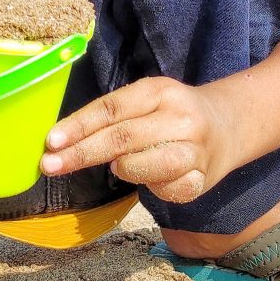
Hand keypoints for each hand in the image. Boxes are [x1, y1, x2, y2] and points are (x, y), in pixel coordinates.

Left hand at [40, 77, 235, 202]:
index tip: (51, 141)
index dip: (78, 125)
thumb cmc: (173, 114)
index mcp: (160, 90)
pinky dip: (149, 186)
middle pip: (120, 138)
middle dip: (80, 154)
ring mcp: (194, 149)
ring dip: (120, 169)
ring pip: (140, 166)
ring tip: (118, 166)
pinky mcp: (201, 179)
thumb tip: (65, 141)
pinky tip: (152, 177)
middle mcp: (179, 117)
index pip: (111, 108)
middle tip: (50, 165)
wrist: (229, 126)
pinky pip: (162, 190)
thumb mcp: (148, 99)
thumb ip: (115, 116)